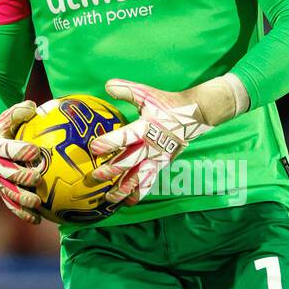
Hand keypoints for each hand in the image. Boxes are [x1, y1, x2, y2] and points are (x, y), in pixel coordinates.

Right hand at [0, 102, 44, 223]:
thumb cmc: (4, 127)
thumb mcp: (7, 116)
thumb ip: (18, 112)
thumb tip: (32, 107)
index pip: (5, 148)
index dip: (19, 150)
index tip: (35, 151)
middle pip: (5, 173)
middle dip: (21, 177)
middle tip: (37, 178)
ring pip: (7, 191)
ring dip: (22, 199)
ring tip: (37, 203)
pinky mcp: (0, 190)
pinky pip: (10, 203)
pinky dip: (22, 212)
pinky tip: (38, 220)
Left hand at [88, 79, 210, 204]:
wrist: (193, 116)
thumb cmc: (166, 103)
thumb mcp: (147, 94)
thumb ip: (126, 90)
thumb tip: (107, 85)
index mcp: (147, 128)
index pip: (126, 137)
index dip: (110, 143)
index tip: (94, 147)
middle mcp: (152, 146)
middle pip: (130, 162)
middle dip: (112, 170)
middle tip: (95, 176)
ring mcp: (157, 158)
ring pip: (139, 177)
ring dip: (123, 189)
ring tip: (109, 197)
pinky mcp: (161, 165)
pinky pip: (148, 182)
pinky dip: (138, 193)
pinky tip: (127, 202)